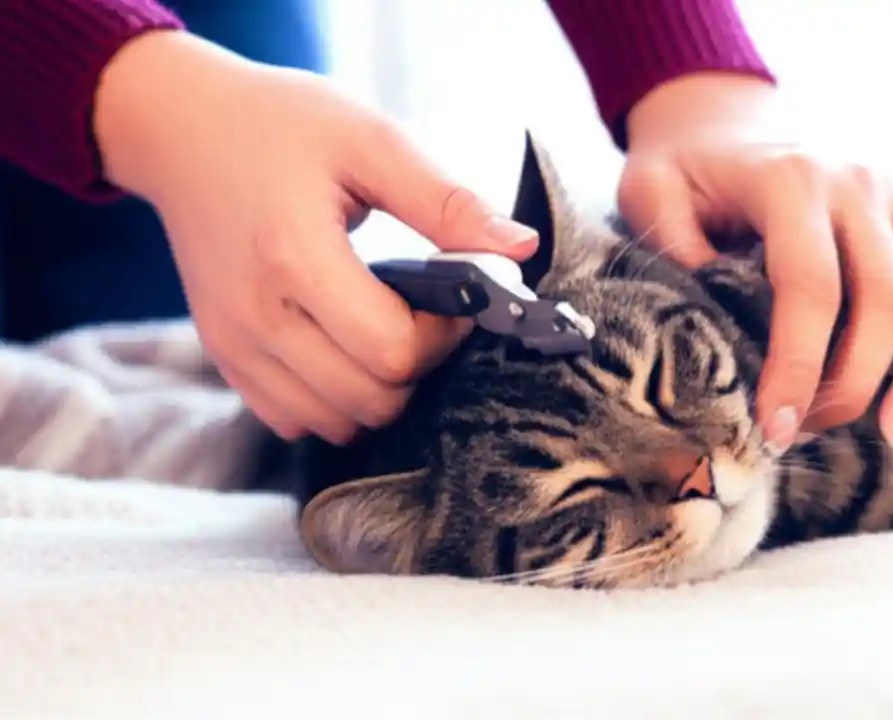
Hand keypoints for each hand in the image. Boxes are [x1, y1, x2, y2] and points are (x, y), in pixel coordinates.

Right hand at [93, 31, 537, 443]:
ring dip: (379, 391)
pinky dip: (333, 401)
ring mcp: (233, 344)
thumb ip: (447, 201)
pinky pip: (292, 420)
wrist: (180, 129)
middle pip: (371, 400)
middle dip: (419, 365)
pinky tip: (346, 348)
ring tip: (387, 328)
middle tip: (426, 312)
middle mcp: (256, 317)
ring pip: (334, 424)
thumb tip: (520, 250)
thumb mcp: (371, 141)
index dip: (444, 334)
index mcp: (294, 258)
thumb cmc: (281, 125)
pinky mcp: (224, 356)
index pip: (394, 352)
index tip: (454, 294)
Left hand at [619, 73, 892, 451]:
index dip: (798, 369)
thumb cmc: (685, 171)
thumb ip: (675, 256)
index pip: (811, 289)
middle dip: (855, 384)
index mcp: (791, 178)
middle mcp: (861, 179)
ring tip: (892, 431)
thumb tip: (720, 336)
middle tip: (811, 432)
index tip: (776, 429)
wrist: (726, 118)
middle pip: (889, 299)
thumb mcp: (649, 195)